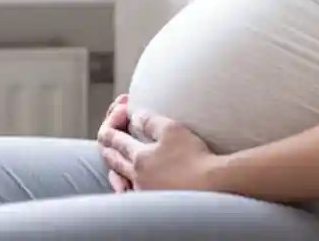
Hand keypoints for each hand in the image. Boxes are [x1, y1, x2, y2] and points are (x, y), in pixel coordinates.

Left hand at [97, 109, 222, 191]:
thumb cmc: (194, 157)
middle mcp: (137, 176)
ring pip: (119, 178)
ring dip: (112, 166)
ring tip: (111, 160)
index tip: (115, 115)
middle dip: (107, 143)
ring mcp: (144, 191)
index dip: (112, 124)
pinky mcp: (154, 202)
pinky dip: (122, 185)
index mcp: (139, 157)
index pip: (116, 139)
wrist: (212, 185)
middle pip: (113, 159)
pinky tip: (127, 184)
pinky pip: (129, 193)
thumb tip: (136, 116)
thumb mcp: (172, 129)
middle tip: (106, 134)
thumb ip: (150, 121)